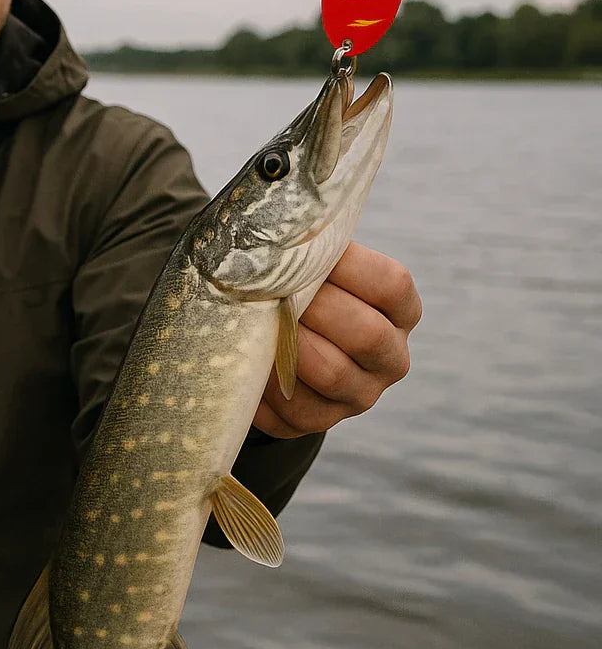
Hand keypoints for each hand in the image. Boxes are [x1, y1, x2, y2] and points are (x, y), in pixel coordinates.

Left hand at [252, 242, 420, 437]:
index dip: (348, 265)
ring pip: (333, 375)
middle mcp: (390, 357)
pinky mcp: (319, 421)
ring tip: (261, 322)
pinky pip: (295, 409)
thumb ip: (310, 247)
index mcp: (399, 310)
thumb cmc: (298, 288)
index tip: (305, 250)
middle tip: (276, 290)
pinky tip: (248, 361)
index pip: (391, 285)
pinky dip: (268, 384)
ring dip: (292, 346)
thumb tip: (283, 227)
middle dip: (316, 308)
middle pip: (366, 334)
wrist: (279, 343)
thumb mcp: (314, 266)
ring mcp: (359, 395)